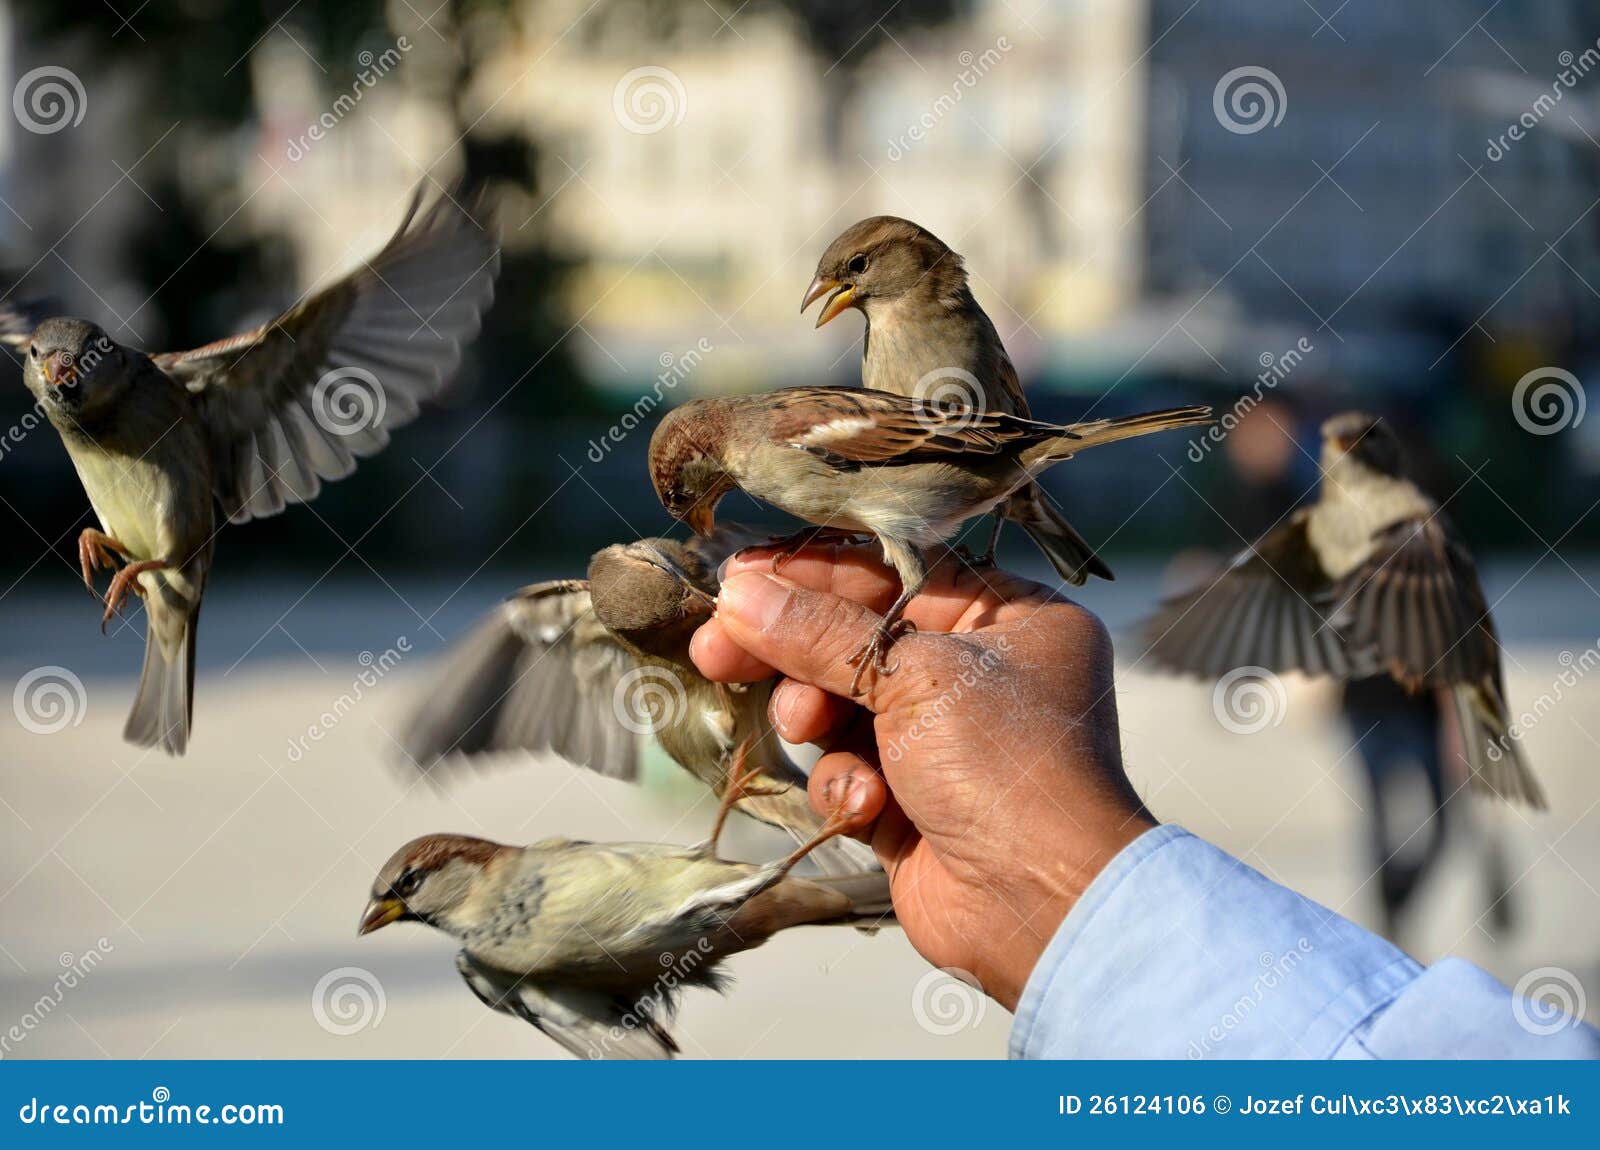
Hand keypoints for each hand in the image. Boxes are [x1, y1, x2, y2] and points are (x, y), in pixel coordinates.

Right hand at [689, 544, 1154, 1010]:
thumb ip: (819, 632)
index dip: (813, 574)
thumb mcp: (912, 676)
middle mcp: (980, 674)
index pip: (895, 574)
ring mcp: (945, 742)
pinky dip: (848, 784)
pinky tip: (866, 802)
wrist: (1040, 906)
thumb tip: (737, 592)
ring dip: (819, 720)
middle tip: (714, 650)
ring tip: (808, 728)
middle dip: (790, 651)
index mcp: (1010, 619)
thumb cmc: (1002, 765)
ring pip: (842, 708)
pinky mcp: (911, 803)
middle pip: (857, 641)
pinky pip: (850, 772)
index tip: (737, 579)